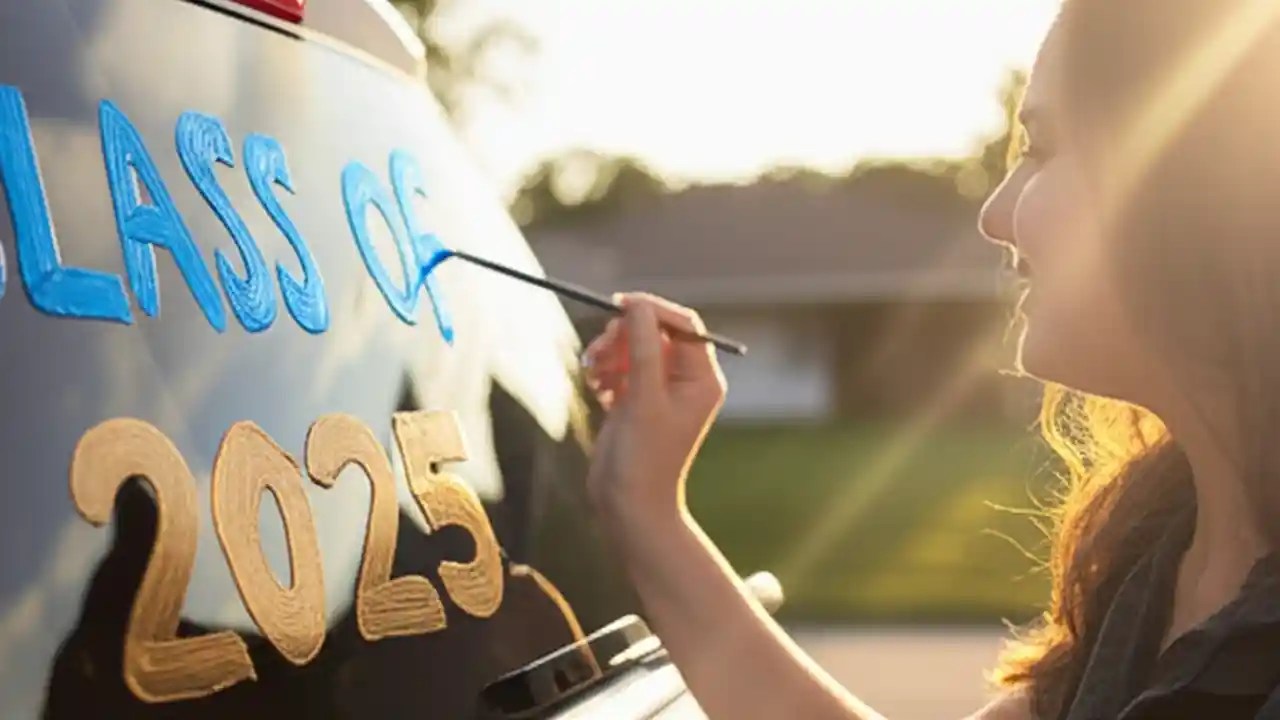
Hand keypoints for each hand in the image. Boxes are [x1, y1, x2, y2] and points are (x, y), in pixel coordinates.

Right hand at [582, 293, 726, 524]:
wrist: (628, 506)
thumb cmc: (644, 458)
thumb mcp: (643, 398)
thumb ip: (641, 348)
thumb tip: (638, 305)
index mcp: (700, 378)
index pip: (682, 324)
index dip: (652, 310)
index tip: (620, 305)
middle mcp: (684, 381)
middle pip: (653, 332)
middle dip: (623, 336)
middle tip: (599, 352)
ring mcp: (659, 390)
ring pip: (631, 348)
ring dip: (608, 353)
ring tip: (593, 375)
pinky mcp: (635, 401)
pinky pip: (619, 367)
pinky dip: (604, 371)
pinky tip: (597, 390)